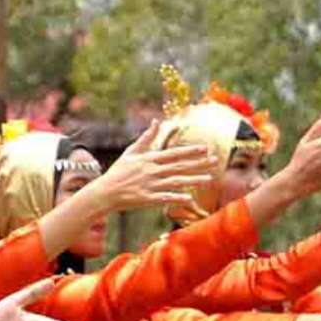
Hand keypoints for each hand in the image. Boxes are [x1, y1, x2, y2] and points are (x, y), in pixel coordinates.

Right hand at [85, 119, 216, 211]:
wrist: (104, 192)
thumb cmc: (118, 172)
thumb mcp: (131, 152)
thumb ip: (146, 138)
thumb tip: (156, 122)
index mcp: (149, 159)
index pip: (174, 154)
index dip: (190, 151)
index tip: (205, 148)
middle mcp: (152, 171)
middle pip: (179, 167)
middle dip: (199, 164)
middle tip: (215, 161)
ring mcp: (150, 185)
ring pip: (176, 182)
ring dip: (193, 180)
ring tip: (209, 179)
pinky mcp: (147, 199)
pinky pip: (165, 198)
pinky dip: (177, 198)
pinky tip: (190, 198)